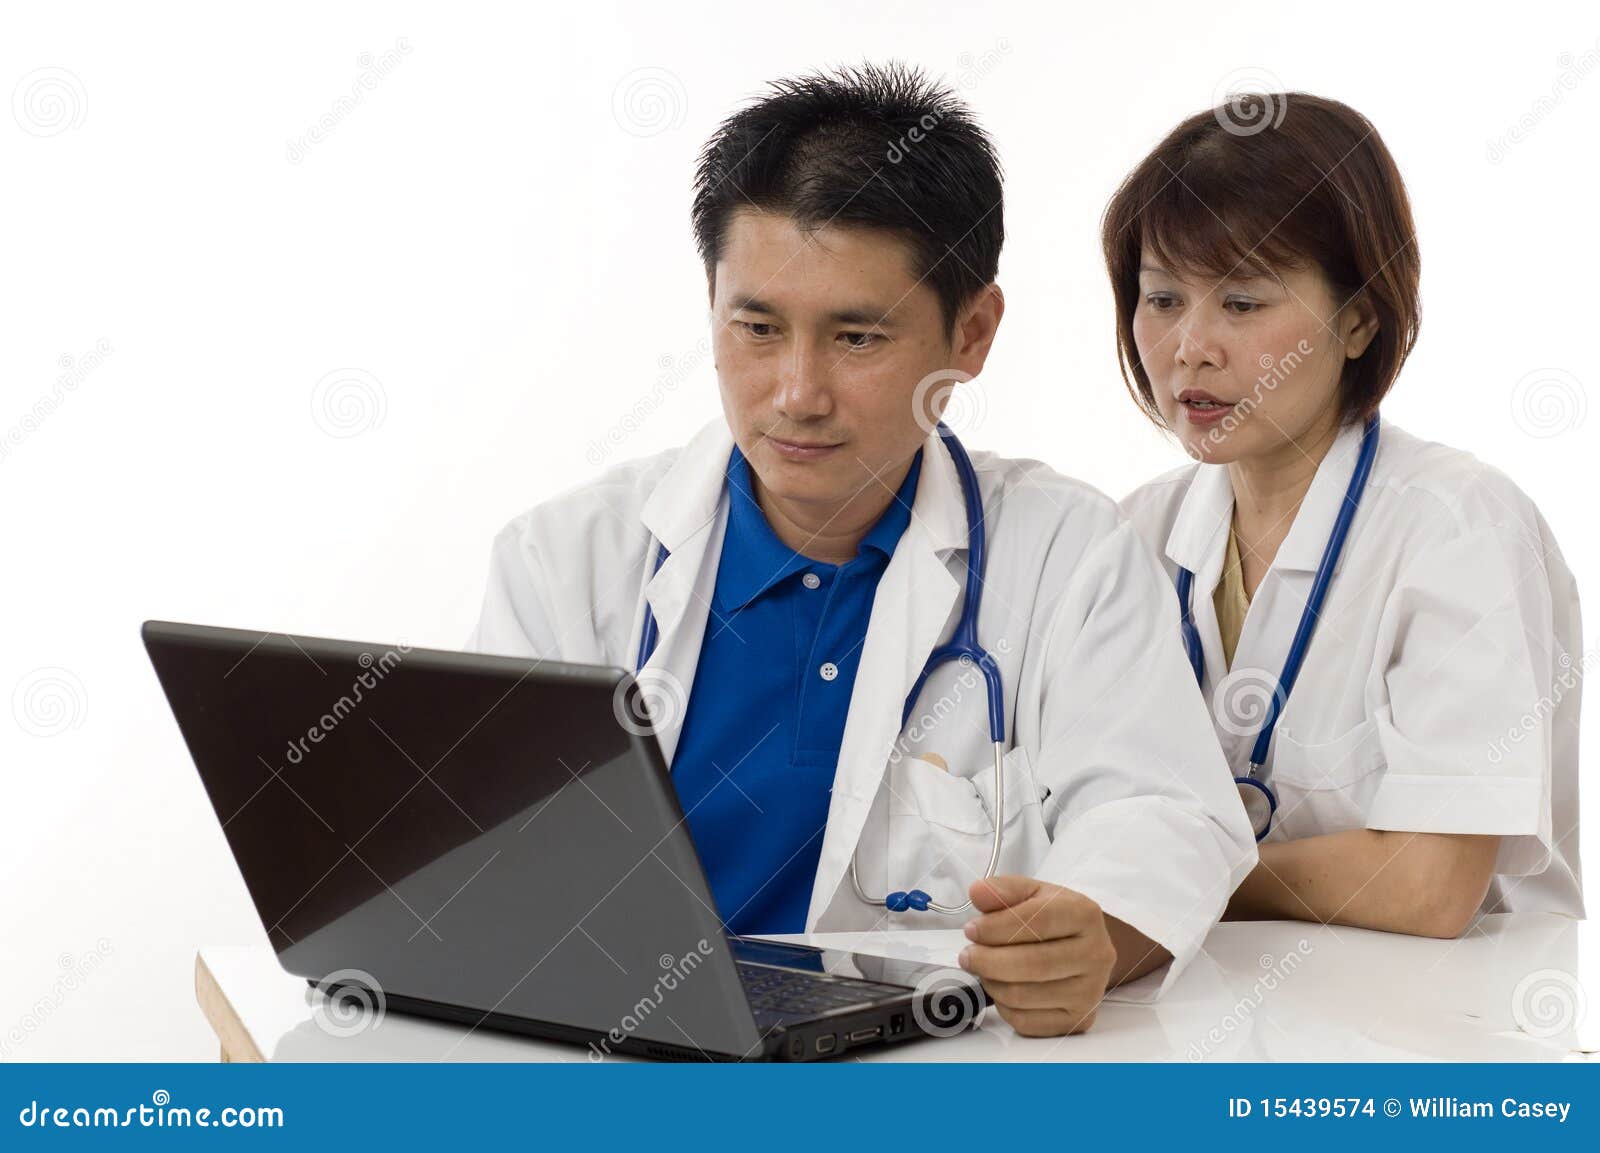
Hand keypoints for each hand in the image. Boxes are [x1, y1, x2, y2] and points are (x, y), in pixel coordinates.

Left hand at [956, 874, 1115, 1035]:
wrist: (1085, 949)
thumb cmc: (1055, 920)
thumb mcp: (1032, 894)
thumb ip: (1002, 890)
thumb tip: (978, 893)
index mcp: (1085, 915)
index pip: (1037, 921)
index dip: (997, 927)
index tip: (972, 930)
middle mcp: (1095, 955)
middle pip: (1032, 964)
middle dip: (988, 960)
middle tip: (968, 955)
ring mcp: (1089, 992)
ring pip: (1024, 996)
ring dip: (992, 982)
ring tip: (985, 968)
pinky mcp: (1077, 1021)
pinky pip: (1026, 1022)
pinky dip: (1003, 1006)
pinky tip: (1003, 987)